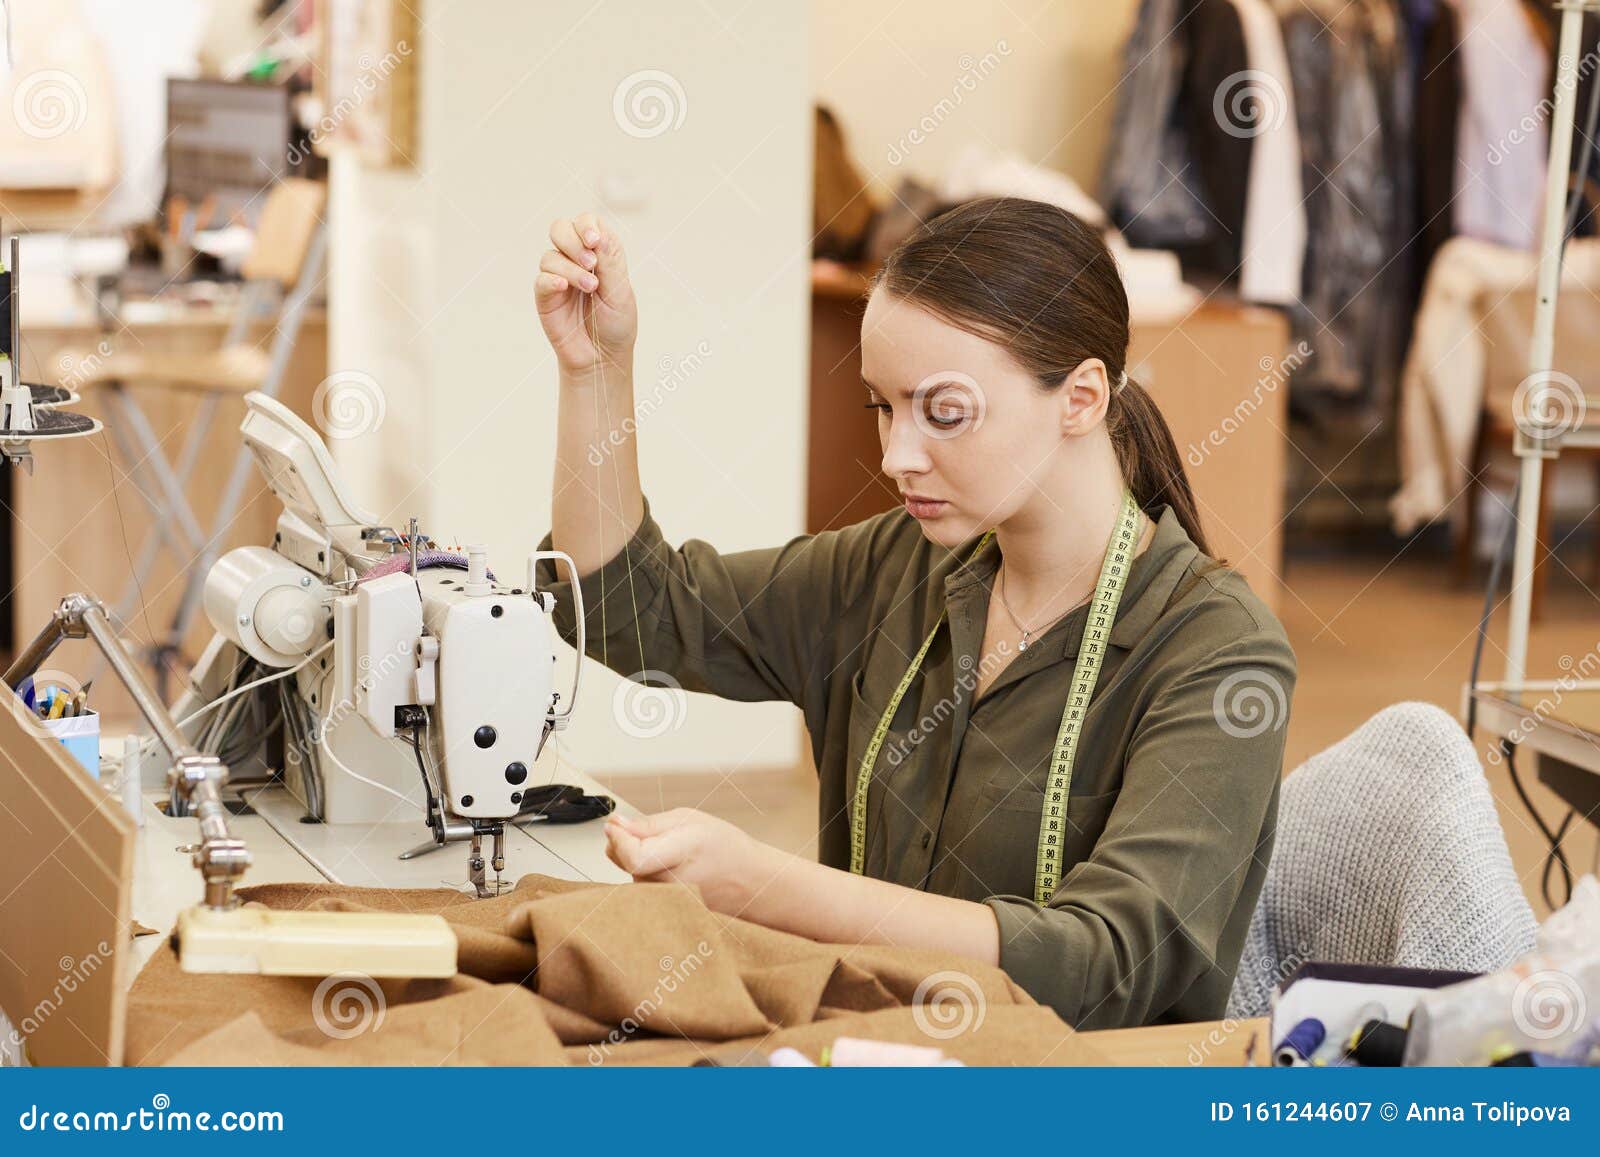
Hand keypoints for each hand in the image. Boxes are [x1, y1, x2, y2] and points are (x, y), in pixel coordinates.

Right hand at [535, 211, 637, 375]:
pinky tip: (564, 287)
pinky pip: (541, 278)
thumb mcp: (621, 292)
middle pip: (560, 229)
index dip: (587, 225)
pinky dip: (552, 279)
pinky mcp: (546, 295)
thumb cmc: (616, 324)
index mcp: (599, 253)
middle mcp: (576, 260)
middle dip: (574, 240)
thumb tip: (598, 234)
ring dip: (571, 268)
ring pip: (551, 255)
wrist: (603, 356)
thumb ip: (610, 262)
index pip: (586, 222)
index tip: (595, 241)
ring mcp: (558, 277)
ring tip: (590, 287)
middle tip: (592, 263)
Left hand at [603, 807, 783, 915]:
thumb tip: (615, 825)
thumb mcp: (689, 820)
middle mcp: (668, 885)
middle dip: (626, 842)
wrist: (750, 883)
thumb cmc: (726, 849)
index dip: (618, 838)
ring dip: (637, 857)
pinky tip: (670, 867)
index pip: (633, 856)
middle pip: (624, 862)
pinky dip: (646, 872)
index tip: (614, 824)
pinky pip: (639, 886)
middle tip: (653, 833)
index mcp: (679, 855)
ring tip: (671, 852)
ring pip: (629, 873)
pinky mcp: (660, 910)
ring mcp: (663, 902)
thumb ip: (648, 825)